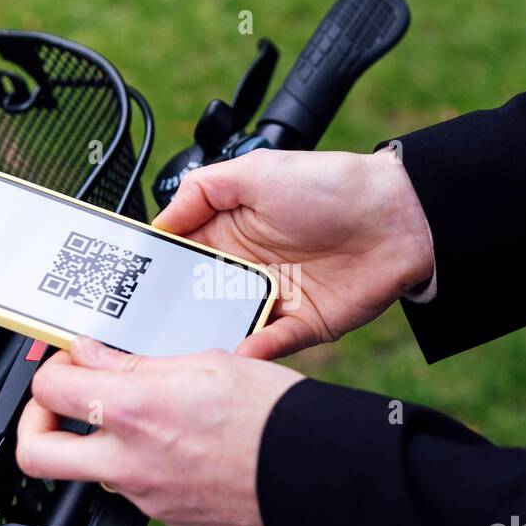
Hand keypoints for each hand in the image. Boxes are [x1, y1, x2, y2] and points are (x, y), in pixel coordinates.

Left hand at [15, 336, 303, 525]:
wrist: (318, 476)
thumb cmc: (276, 417)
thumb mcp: (206, 362)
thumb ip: (136, 361)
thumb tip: (93, 353)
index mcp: (135, 410)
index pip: (51, 389)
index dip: (53, 367)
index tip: (72, 359)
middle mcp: (130, 461)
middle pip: (35, 454)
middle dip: (35, 424)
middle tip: (59, 404)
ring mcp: (146, 496)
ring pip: (88, 472)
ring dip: (96, 443)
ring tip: (135, 416)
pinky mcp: (168, 517)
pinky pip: (133, 490)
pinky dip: (139, 464)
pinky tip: (175, 442)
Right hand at [152, 148, 433, 359]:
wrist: (397, 216)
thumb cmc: (330, 185)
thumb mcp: (255, 170)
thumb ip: (200, 191)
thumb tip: (159, 221)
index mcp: (230, 231)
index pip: (181, 257)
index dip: (156, 271)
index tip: (128, 287)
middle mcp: (247, 268)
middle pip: (198, 298)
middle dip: (174, 313)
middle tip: (143, 329)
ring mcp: (273, 299)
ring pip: (228, 327)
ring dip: (208, 337)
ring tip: (179, 350)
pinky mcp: (302, 325)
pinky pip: (269, 345)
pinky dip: (251, 352)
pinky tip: (232, 355)